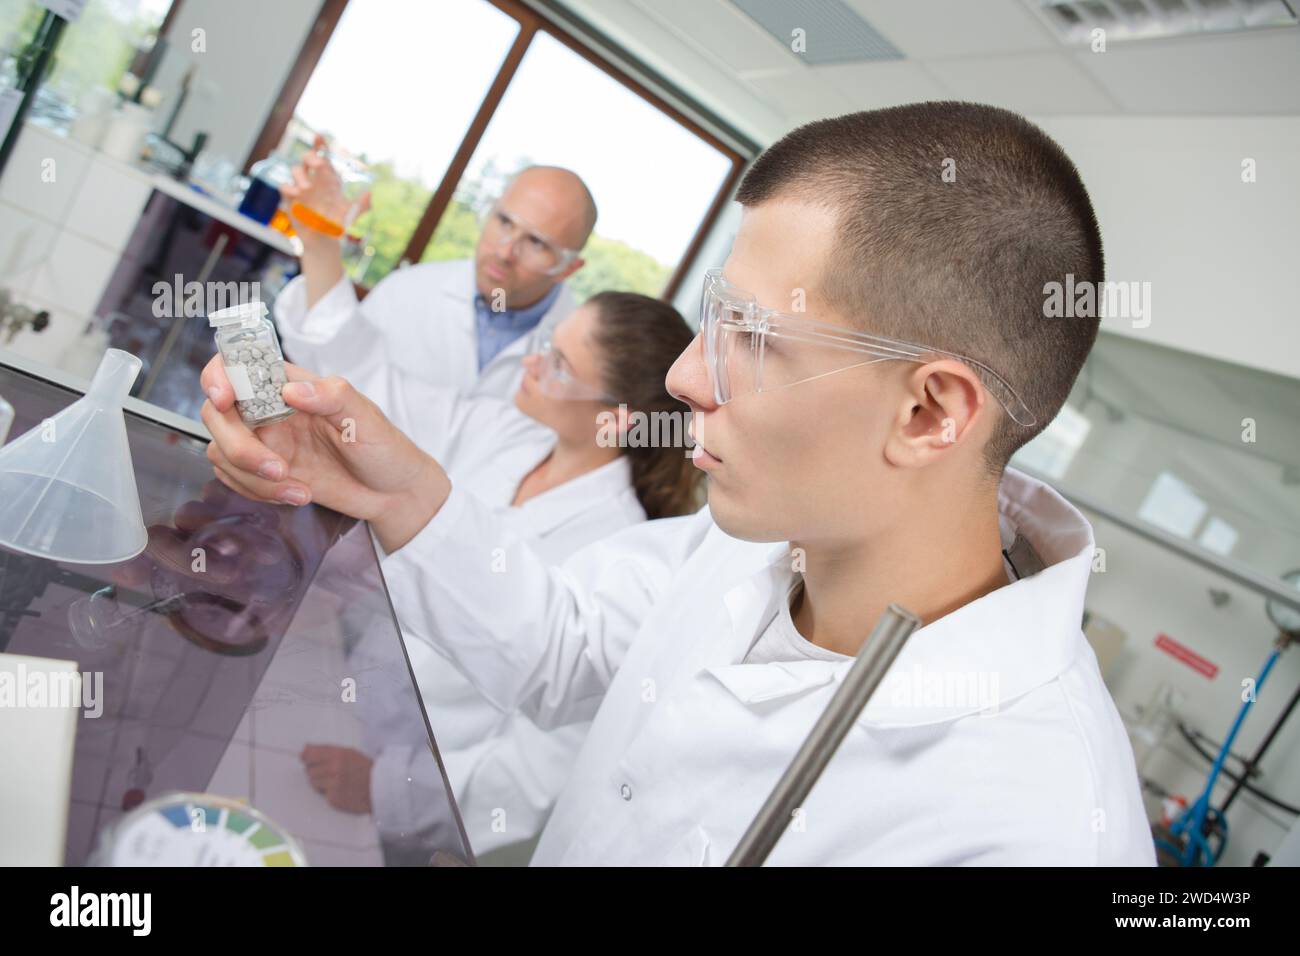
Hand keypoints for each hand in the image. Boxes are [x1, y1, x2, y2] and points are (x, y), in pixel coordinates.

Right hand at [199, 354, 449, 550]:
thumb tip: (291, 389)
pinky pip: (235, 478)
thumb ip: (331, 397)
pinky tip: (298, 495)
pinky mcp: (264, 472)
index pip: (236, 364)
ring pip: (222, 452)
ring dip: (253, 477)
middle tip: (277, 468)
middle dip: (238, 446)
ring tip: (299, 489)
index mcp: (289, 383)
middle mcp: (269, 409)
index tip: (225, 399)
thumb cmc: (384, 447)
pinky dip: (259, 492)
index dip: (218, 376)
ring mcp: (264, 441)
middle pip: (217, 414)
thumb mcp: (366, 417)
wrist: (393, 494)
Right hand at [282, 134, 370, 238]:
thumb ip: (361, 205)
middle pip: (307, 158)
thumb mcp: (351, 214)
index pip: (323, 156)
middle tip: (318, 164)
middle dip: (311, 156)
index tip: (319, 136)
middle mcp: (314, 180)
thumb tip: (370, 194)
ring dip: (301, 176)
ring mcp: (300, 188)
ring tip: (307, 189)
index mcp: (328, 179)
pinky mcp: (290, 199)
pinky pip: (285, 186)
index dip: (320, 145)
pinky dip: (289, 187)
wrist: (324, 240)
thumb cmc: (337, 223)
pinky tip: (297, 194)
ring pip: (295, 170)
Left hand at [302, 744, 373, 813]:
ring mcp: (334, 784)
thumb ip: (327, 751)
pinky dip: (328, 793)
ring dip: (320, 782)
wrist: (380, 787)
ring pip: (313, 782)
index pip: (310, 754)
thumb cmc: (364, 769)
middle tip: (328, 772)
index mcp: (338, 754)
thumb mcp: (349, 753)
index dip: (306, 757)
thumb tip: (306, 749)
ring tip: (335, 781)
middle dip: (315, 771)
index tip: (305, 758)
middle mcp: (335, 768)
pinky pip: (322, 794)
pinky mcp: (334, 798)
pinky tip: (340, 790)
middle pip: (309, 770)